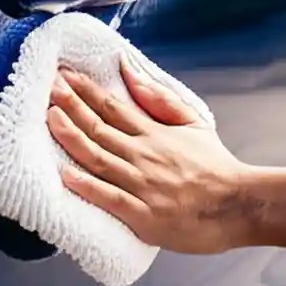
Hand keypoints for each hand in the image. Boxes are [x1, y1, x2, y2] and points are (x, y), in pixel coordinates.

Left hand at [47, 57, 254, 253]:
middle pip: (99, 127)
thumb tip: (128, 70)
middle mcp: (144, 155)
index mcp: (154, 134)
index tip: (63, 76)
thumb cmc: (215, 167)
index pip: (113, 107)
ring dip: (72, 137)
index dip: (85, 91)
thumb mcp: (192, 122)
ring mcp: (143, 185)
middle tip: (47, 88)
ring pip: (99, 158)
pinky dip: (88, 186)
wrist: (238, 206)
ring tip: (50, 119)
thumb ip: (159, 98)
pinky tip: (66, 175)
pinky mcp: (144, 215)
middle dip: (70, 106)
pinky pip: (110, 198)